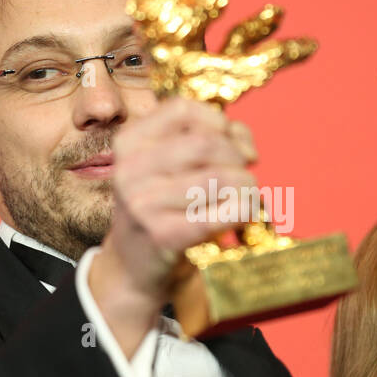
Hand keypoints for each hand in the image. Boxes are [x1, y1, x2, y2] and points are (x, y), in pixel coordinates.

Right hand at [88, 96, 257, 354]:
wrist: (130, 268)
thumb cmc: (160, 210)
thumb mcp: (166, 168)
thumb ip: (205, 141)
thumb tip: (246, 146)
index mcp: (129, 142)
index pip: (183, 109)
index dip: (220, 121)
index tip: (236, 145)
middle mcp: (130, 168)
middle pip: (206, 142)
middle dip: (239, 157)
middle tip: (247, 176)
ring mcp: (143, 203)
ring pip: (220, 177)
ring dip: (247, 187)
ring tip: (247, 198)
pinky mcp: (163, 235)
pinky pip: (223, 213)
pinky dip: (244, 211)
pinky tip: (242, 217)